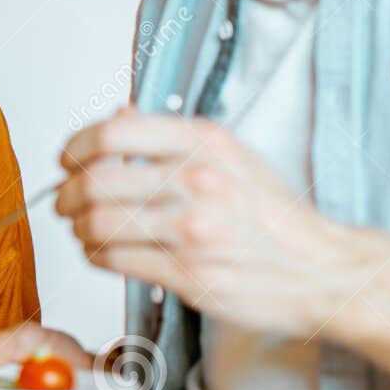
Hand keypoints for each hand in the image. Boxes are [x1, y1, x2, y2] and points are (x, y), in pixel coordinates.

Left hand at [58, 108, 361, 337]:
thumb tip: (116, 116)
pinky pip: (114, 261)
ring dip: (78, 229)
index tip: (67, 160)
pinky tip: (103, 252)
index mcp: (206, 142)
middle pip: (96, 181)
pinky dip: (95, 256)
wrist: (324, 270)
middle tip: (64, 202)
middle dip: (67, 194)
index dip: (77, 147)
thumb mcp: (231, 156)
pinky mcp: (188, 274)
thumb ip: (171, 138)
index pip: (113, 133)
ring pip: (97, 224)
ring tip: (85, 231)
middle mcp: (199, 181)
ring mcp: (193, 230)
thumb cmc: (274, 216)